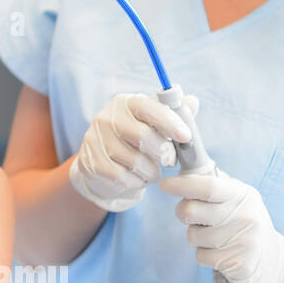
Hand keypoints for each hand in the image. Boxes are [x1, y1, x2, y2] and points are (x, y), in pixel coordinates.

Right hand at [69, 93, 195, 211]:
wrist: (103, 164)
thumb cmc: (136, 140)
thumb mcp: (153, 124)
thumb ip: (173, 113)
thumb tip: (193, 101)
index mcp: (125, 103)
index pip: (148, 108)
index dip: (169, 122)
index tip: (186, 137)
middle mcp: (106, 118)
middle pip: (142, 136)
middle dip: (164, 152)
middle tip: (170, 160)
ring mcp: (95, 140)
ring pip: (134, 160)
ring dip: (151, 171)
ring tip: (153, 171)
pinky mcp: (90, 162)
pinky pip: (122, 177)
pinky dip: (137, 181)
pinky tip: (138, 178)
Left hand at [159, 168, 283, 282]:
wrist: (273, 262)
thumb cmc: (245, 225)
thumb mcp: (238, 200)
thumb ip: (213, 185)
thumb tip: (184, 173)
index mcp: (243, 195)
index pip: (208, 186)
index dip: (182, 185)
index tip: (164, 185)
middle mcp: (246, 216)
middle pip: (191, 211)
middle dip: (183, 214)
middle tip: (195, 217)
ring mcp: (244, 241)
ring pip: (193, 236)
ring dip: (197, 238)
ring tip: (216, 238)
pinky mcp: (238, 263)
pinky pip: (201, 256)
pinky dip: (205, 256)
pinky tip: (221, 253)